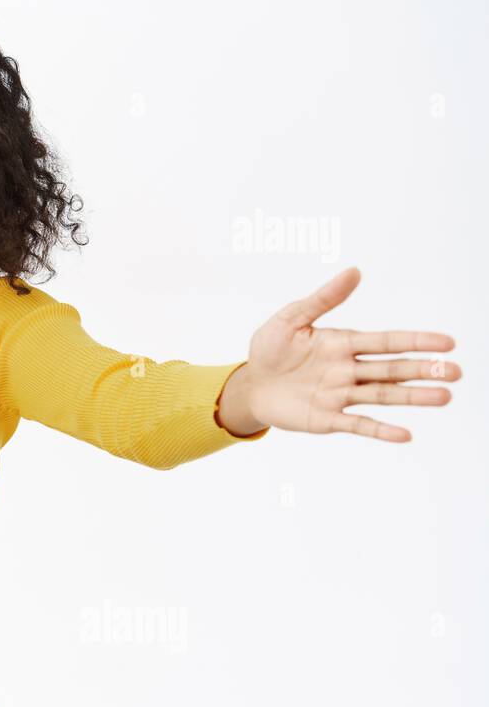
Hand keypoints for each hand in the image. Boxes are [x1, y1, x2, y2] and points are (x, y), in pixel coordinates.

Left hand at [234, 267, 460, 441]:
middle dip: (424, 370)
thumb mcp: (291, 319)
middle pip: (392, 369)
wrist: (249, 384)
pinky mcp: (328, 418)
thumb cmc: (269, 348)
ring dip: (412, 397)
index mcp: (343, 343)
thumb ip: (322, 299)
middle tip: (456, 372)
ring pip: (383, 395)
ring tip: (444, 397)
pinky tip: (405, 434)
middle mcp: (348, 369)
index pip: (386, 341)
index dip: (416, 341)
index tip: (447, 343)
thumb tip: (355, 272)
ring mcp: (340, 395)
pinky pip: (358, 424)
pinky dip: (380, 430)